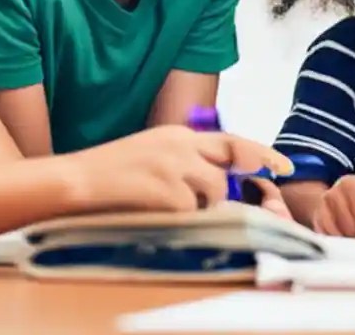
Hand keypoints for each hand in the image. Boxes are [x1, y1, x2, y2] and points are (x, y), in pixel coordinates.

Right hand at [69, 125, 294, 212]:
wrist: (72, 181)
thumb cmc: (109, 176)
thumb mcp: (153, 155)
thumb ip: (187, 162)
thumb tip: (221, 182)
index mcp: (178, 134)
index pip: (230, 141)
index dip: (260, 153)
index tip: (282, 165)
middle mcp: (180, 144)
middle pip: (233, 155)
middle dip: (253, 169)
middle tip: (268, 184)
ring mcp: (173, 164)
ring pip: (213, 191)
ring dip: (200, 205)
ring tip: (166, 205)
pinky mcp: (164, 188)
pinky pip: (190, 211)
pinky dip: (179, 219)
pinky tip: (153, 212)